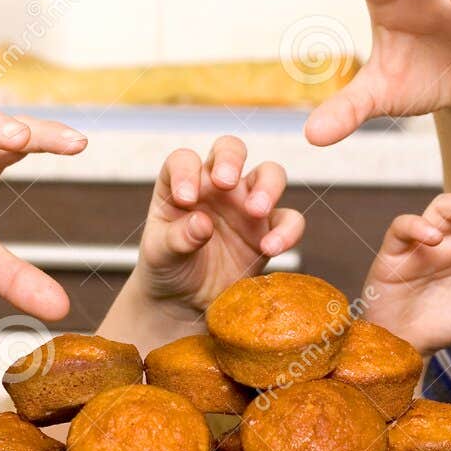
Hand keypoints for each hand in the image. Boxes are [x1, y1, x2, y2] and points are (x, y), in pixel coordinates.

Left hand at [130, 136, 304, 318]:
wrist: (186, 300)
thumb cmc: (168, 266)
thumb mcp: (160, 255)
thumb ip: (176, 238)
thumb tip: (201, 224)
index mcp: (182, 183)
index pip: (184, 160)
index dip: (186, 171)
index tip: (185, 199)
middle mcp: (217, 186)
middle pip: (231, 150)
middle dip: (231, 158)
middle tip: (225, 181)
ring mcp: (246, 204)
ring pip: (270, 174)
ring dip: (268, 187)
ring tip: (255, 211)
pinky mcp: (268, 230)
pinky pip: (290, 220)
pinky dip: (286, 231)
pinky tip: (269, 248)